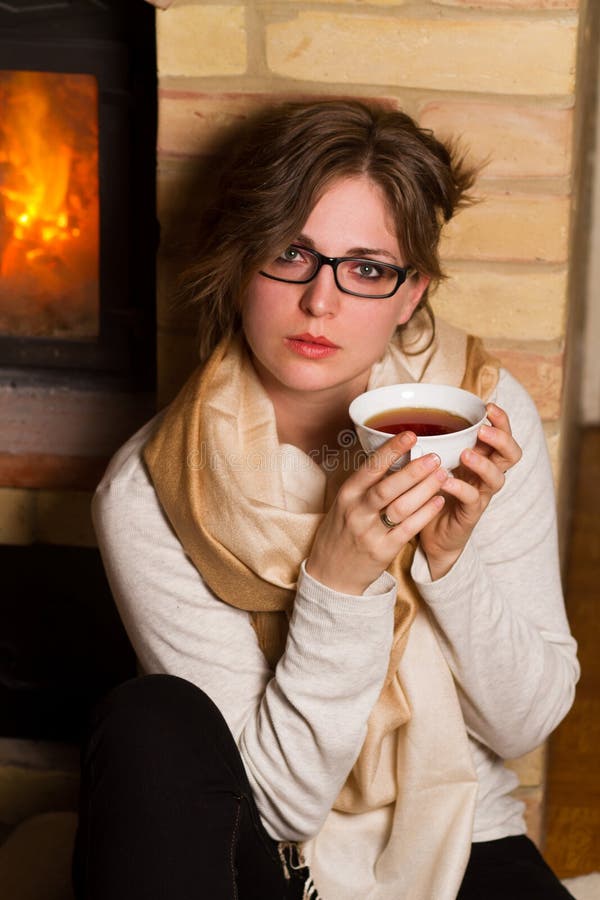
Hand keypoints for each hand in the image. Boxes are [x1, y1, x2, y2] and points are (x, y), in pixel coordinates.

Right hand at [306, 431, 447, 594]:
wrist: (329, 574)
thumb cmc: (340, 532)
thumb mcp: (344, 504)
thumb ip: (365, 485)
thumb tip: (393, 455)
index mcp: (347, 495)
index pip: (370, 467)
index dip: (391, 450)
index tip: (410, 434)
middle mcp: (356, 512)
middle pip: (388, 487)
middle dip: (414, 471)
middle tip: (434, 456)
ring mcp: (369, 533)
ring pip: (401, 508)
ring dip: (424, 490)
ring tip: (443, 475)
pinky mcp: (382, 551)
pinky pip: (408, 530)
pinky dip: (425, 514)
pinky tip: (439, 501)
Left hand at [419, 403, 522, 579]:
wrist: (431, 534)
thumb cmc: (432, 490)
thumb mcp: (435, 462)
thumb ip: (434, 443)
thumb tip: (412, 413)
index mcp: (482, 458)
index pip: (502, 436)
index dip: (501, 421)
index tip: (488, 406)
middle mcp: (486, 475)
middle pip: (511, 455)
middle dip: (501, 439)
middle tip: (483, 430)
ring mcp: (481, 495)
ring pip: (496, 478)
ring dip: (482, 463)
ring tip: (466, 454)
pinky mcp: (470, 514)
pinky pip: (472, 499)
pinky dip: (460, 488)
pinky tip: (446, 481)